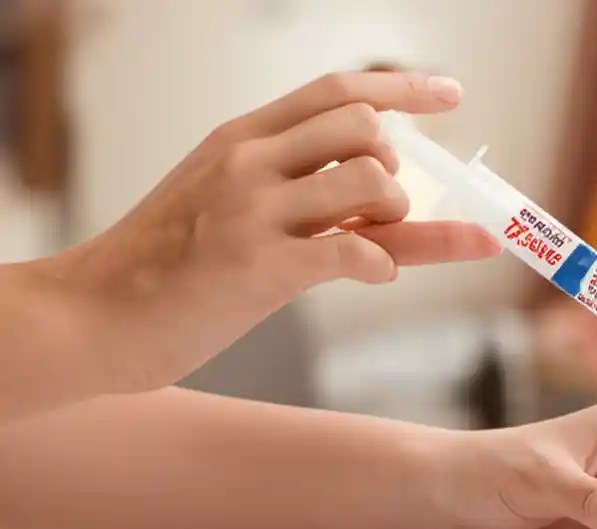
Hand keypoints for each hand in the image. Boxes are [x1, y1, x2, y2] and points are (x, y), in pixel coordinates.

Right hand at [42, 71, 498, 395]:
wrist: (91, 318)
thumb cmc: (168, 268)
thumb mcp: (226, 207)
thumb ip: (301, 193)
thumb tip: (390, 201)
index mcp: (242, 138)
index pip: (339, 90)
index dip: (405, 88)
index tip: (452, 93)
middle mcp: (248, 162)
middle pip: (364, 126)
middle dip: (396, 167)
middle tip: (381, 208)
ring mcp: (252, 212)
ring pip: (371, 181)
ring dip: (397, 214)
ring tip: (374, 244)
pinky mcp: (260, 269)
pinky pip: (355, 250)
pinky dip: (381, 264)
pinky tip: (370, 274)